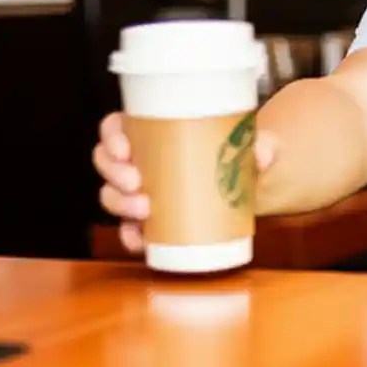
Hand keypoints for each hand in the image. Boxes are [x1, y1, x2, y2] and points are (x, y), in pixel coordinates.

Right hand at [92, 111, 277, 253]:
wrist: (241, 183)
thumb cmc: (233, 152)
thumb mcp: (245, 143)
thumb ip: (257, 145)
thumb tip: (260, 154)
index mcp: (151, 131)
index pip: (115, 127)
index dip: (111, 136)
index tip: (125, 148)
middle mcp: (139, 159)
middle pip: (106, 161)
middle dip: (113, 173)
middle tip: (137, 181)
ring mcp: (139, 191)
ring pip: (111, 194)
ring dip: (119, 202)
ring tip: (144, 208)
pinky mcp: (148, 220)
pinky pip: (128, 229)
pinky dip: (129, 236)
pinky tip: (140, 240)